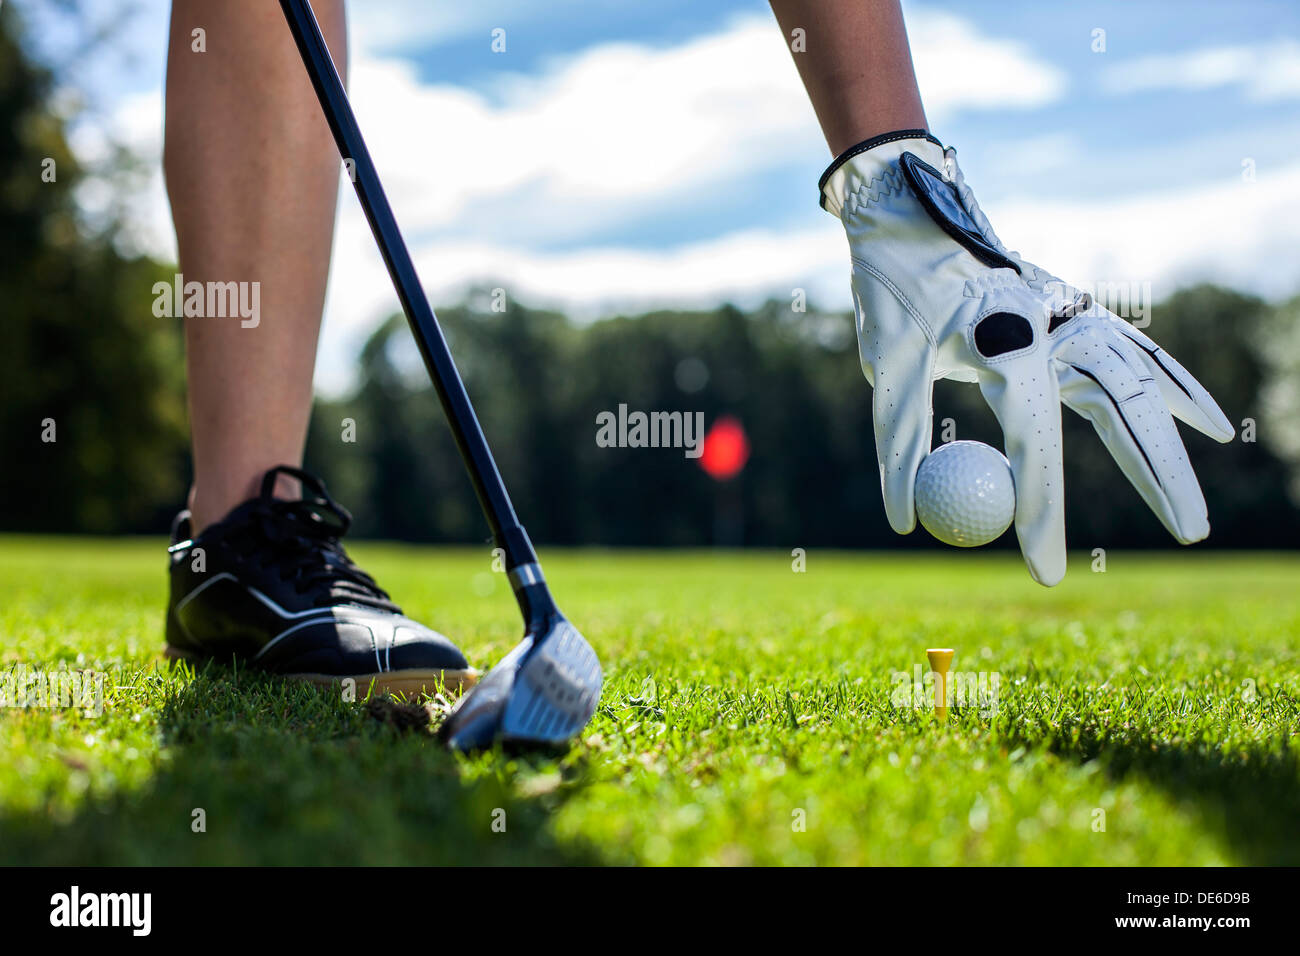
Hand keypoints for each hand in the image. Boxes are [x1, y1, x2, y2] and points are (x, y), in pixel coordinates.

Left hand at [820, 130, 1233, 584]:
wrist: (909, 209)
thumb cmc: (893, 289)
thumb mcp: (886, 364)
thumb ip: (900, 442)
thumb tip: (906, 521)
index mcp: (1006, 337)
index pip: (1034, 440)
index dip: (1040, 510)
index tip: (1045, 571)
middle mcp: (1057, 323)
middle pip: (1125, 408)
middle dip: (1158, 476)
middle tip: (1189, 535)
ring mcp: (1074, 313)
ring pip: (1142, 384)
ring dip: (1173, 442)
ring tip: (1195, 501)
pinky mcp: (1076, 312)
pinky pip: (1135, 358)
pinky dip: (1172, 391)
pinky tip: (1207, 423)